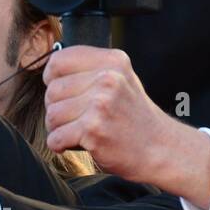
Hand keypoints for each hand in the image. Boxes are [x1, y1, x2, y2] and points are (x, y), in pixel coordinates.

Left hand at [42, 45, 209, 203]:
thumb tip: (49, 71)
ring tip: (79, 132)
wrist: (160, 149)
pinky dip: (60, 145)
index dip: (51, 78)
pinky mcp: (93, 129)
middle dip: (57, 109)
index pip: (59, 60)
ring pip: (52, 115)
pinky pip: (55, 138)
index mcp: (113, 61)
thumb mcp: (120, 80)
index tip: (60, 92)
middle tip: (76, 119)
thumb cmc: (134, 118)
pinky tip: (77, 144)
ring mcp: (100, 104)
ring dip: (59, 129)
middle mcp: (107, 78)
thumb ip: (91, 71)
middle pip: (52, 91)